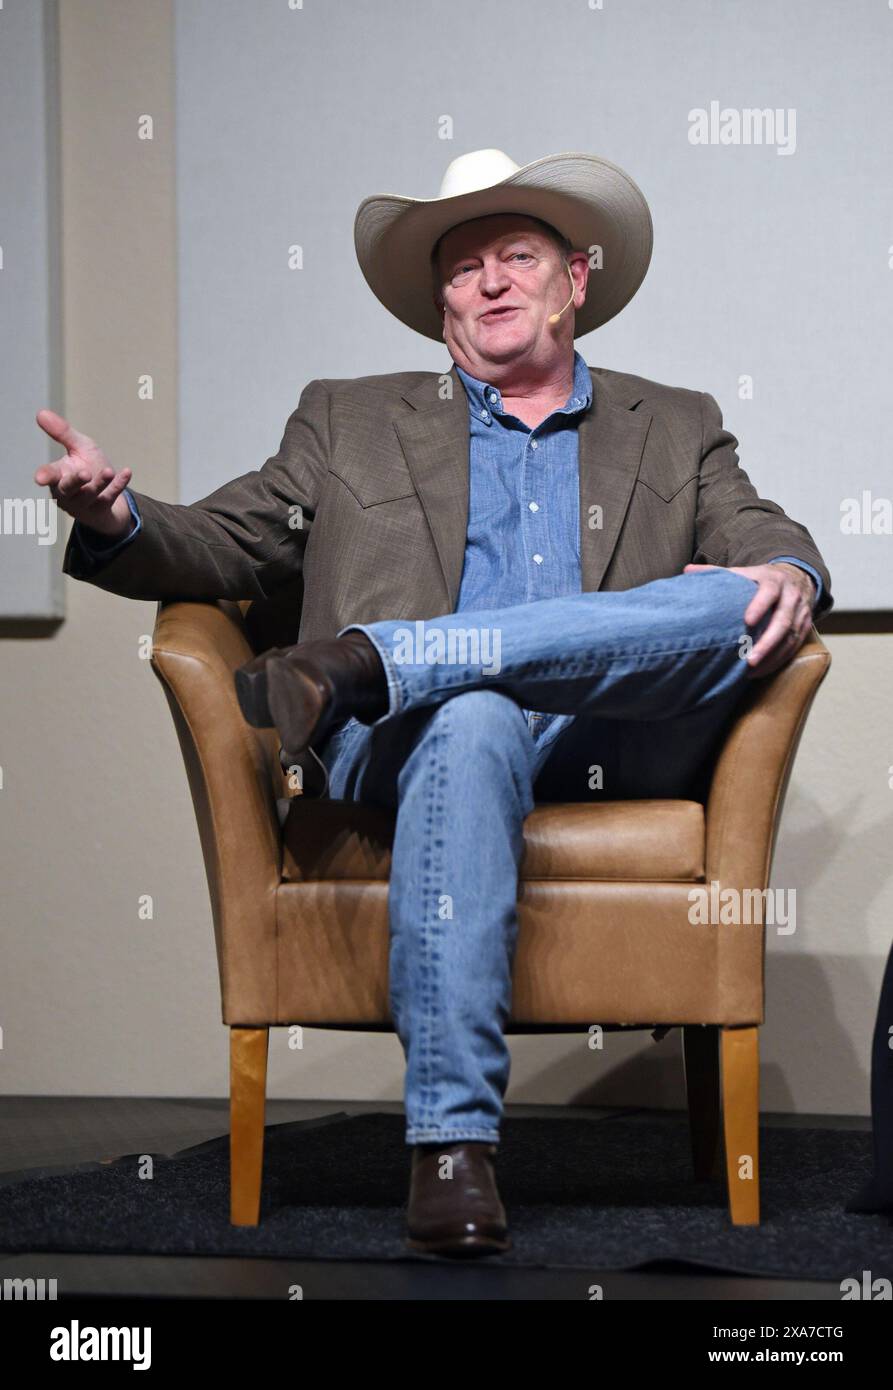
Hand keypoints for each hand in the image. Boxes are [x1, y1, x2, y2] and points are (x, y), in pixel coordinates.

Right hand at [34, 408, 133, 537]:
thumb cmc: (88, 466)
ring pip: (90, 495)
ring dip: (100, 483)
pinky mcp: (102, 509)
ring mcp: (85, 503)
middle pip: (68, 489)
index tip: (40, 478)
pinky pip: (110, 497)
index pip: (49, 475)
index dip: (45, 476)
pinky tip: (126, 472)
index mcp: (59, 476)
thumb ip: (62, 433)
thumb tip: (41, 412)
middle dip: (75, 481)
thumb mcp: (78, 448)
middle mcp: (68, 493)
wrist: (109, 491)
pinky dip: (118, 486)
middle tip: (85, 473)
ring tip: (108, 471)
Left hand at [683, 561, 814, 677]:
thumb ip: (717, 573)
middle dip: (766, 643)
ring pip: (790, 637)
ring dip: (772, 656)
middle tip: (748, 660)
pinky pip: (795, 646)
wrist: (796, 578)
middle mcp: (791, 596)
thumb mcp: (744, 573)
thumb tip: (687, 570)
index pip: (769, 591)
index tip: (747, 621)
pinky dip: (779, 660)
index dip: (760, 605)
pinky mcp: (805, 626)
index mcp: (773, 580)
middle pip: (782, 621)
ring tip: (751, 671)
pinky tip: (761, 671)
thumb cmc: (761, 579)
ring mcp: (801, 612)